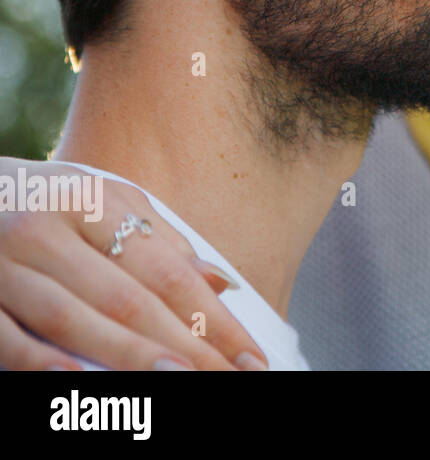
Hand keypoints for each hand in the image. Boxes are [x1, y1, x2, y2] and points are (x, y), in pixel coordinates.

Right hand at [0, 157, 267, 369]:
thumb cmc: (34, 202)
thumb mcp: (95, 200)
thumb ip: (155, 238)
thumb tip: (219, 283)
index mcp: (91, 201)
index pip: (166, 270)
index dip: (213, 317)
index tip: (252, 356)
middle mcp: (46, 229)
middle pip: (128, 298)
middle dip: (185, 346)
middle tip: (230, 380)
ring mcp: (2, 263)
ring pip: (73, 318)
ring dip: (129, 356)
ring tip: (181, 383)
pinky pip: (6, 336)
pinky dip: (40, 360)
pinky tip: (78, 382)